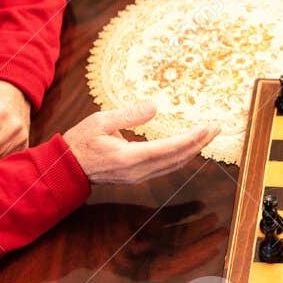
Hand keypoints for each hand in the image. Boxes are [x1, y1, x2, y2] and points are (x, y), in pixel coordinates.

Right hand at [62, 100, 217, 186]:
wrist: (67, 168)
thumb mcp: (101, 121)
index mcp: (129, 157)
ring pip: (173, 165)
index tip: (207, 128)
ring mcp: (139, 176)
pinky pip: (165, 167)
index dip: (191, 139)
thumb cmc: (80, 142)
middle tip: (216, 128)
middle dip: (199, 143)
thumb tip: (154, 105)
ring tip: (207, 135)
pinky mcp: (137, 176)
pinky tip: (189, 147)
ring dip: (192, 150)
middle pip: (177, 158)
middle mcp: (138, 171)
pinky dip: (180, 156)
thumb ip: (129, 115)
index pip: (169, 149)